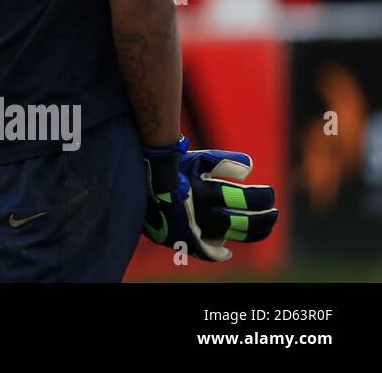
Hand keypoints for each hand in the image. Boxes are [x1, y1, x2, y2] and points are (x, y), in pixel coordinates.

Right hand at [141, 135, 278, 261]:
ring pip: (231, 238)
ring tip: (265, 227)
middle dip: (264, 219)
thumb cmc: (171, 169)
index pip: (246, 200)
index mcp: (205, 193)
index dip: (262, 198)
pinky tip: (227, 250)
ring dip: (252, 233)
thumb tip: (250, 169)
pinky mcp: (182, 239)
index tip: (270, 194)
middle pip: (244, 224)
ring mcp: (193, 229)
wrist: (138, 182)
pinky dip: (218, 252)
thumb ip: (223, 162)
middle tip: (274, 212)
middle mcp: (201, 214)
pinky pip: (206, 251)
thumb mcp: (196, 160)